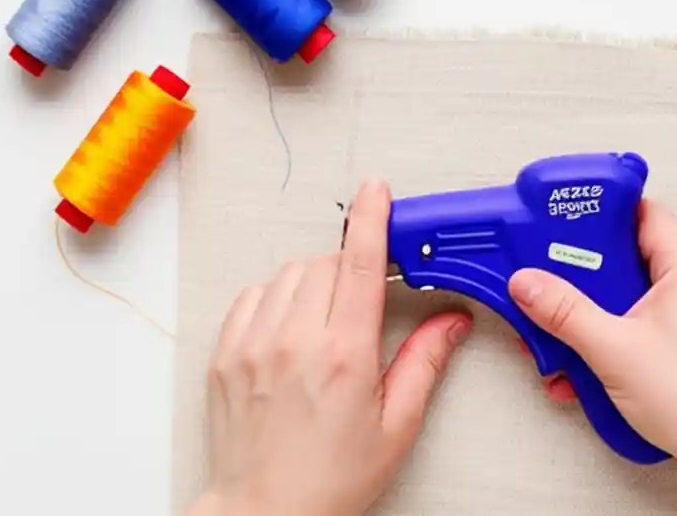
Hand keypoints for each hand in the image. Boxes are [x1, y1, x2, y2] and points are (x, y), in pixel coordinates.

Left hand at [188, 180, 473, 515]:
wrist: (265, 512)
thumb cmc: (331, 479)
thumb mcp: (396, 426)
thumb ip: (424, 363)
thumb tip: (450, 321)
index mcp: (344, 355)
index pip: (360, 264)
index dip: (372, 219)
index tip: (376, 191)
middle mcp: (295, 341)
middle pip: (327, 262)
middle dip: (352, 265)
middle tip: (366, 295)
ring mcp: (254, 344)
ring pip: (289, 273)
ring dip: (315, 278)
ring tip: (328, 318)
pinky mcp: (227, 354)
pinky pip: (253, 295)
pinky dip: (276, 295)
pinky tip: (292, 324)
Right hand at [508, 200, 676, 515]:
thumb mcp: (612, 351)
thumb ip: (563, 311)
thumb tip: (528, 283)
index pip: (641, 212)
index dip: (598, 218)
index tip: (560, 230)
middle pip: (636, 252)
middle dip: (589, 278)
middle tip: (555, 290)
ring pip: (643, 290)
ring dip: (602, 314)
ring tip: (571, 340)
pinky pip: (658, 315)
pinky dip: (626, 332)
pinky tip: (597, 364)